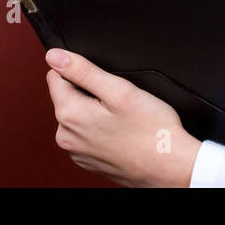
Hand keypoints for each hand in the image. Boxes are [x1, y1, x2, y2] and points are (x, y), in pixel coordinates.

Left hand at [45, 48, 200, 186]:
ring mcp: (76, 151)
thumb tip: (55, 56)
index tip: (103, 83)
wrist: (169, 167)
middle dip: (89, 92)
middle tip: (117, 103)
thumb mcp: (119, 90)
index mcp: (70, 114)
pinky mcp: (87, 160)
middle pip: (66, 96)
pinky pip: (86, 134)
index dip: (81, 72)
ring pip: (77, 115)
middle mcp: (66, 135)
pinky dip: (99, 130)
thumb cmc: (151, 131)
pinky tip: (120, 133)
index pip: (55, 75)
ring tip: (121, 119)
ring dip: (94, 111)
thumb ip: (83, 70)